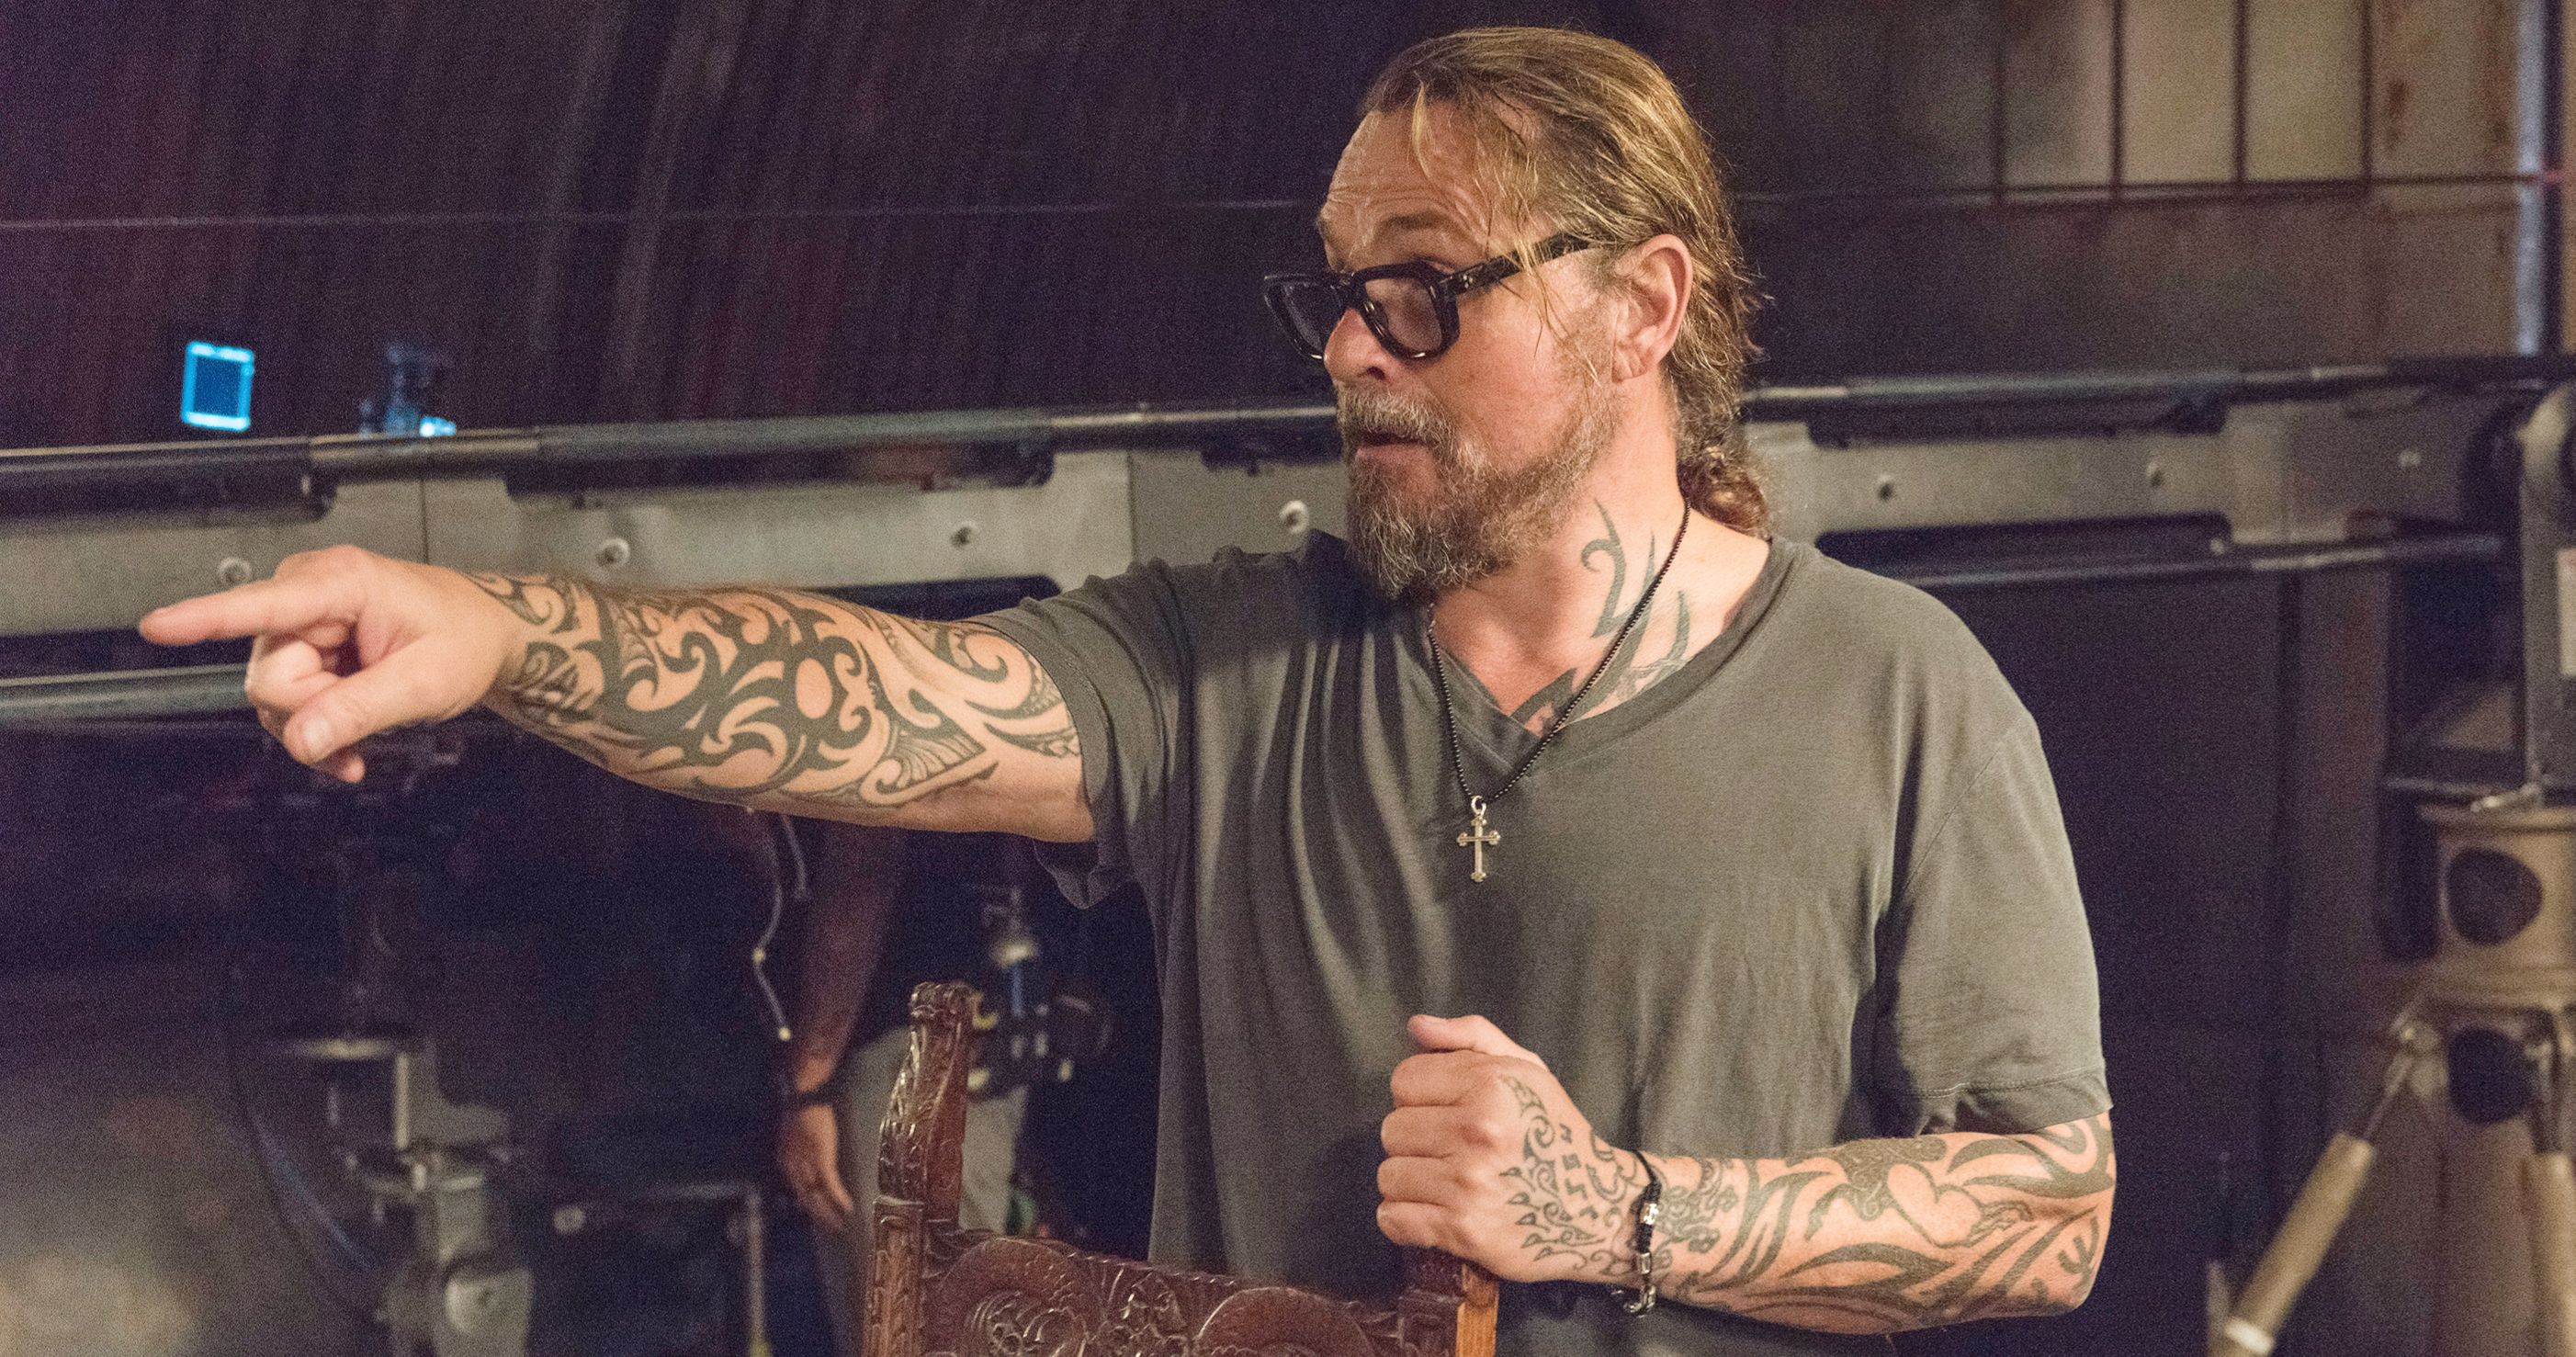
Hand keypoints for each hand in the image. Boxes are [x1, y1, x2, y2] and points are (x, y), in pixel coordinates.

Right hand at [138, 546, 525, 781]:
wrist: (483, 635)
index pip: (261, 606)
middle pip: (269, 678)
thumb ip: (361, 710)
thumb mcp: (427, 681)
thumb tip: (299, 740)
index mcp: (341, 583)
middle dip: (314, 710)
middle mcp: (307, 596)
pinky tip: (348, 748)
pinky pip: (284, 707)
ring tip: (367, 733)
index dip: (205, 619)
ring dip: (316, 728)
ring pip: (272, 699)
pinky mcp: (299, 650)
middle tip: (372, 708)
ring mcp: (298, 626)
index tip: (156, 626)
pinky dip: (315, 733)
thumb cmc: (464, 641)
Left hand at [778, 1102, 856, 1230]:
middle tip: (832, 1227)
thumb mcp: (798, 1133)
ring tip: (840, 1223)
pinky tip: (848, 1207)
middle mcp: (792, 1167)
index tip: (820, 1214)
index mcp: (785, 1161)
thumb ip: (801, 1151)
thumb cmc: (804, 1109)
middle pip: (805, 1198)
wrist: (806, 1096)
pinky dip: (839, 1197)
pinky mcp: (822, 1160)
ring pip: (816, 1196)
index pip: (798, 1189)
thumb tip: (812, 1164)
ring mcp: (806, 1164)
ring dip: (829, 1212)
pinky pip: (830, 1184)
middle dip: (819, 1214)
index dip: (809, 1203)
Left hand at [1376, 1013, 1643, 1284]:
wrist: (1600, 1210)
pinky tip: (1433, 1212)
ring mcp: (1469, 1184)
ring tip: (1444, 1182)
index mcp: (1491, 1084)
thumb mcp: (1527, 1070)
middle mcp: (1478, 1131)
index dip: (1421, 1095)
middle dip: (1415, 1139)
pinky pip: (1394, 1219)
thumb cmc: (1556, 1133)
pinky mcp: (1464, 1231)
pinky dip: (1404, 1220)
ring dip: (1410, 1181)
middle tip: (1448, 1150)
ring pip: (1389, 1175)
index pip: (1404, 1080)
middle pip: (1392, 1129)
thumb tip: (1416, 1026)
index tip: (1446, 1111)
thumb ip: (1471, 1036)